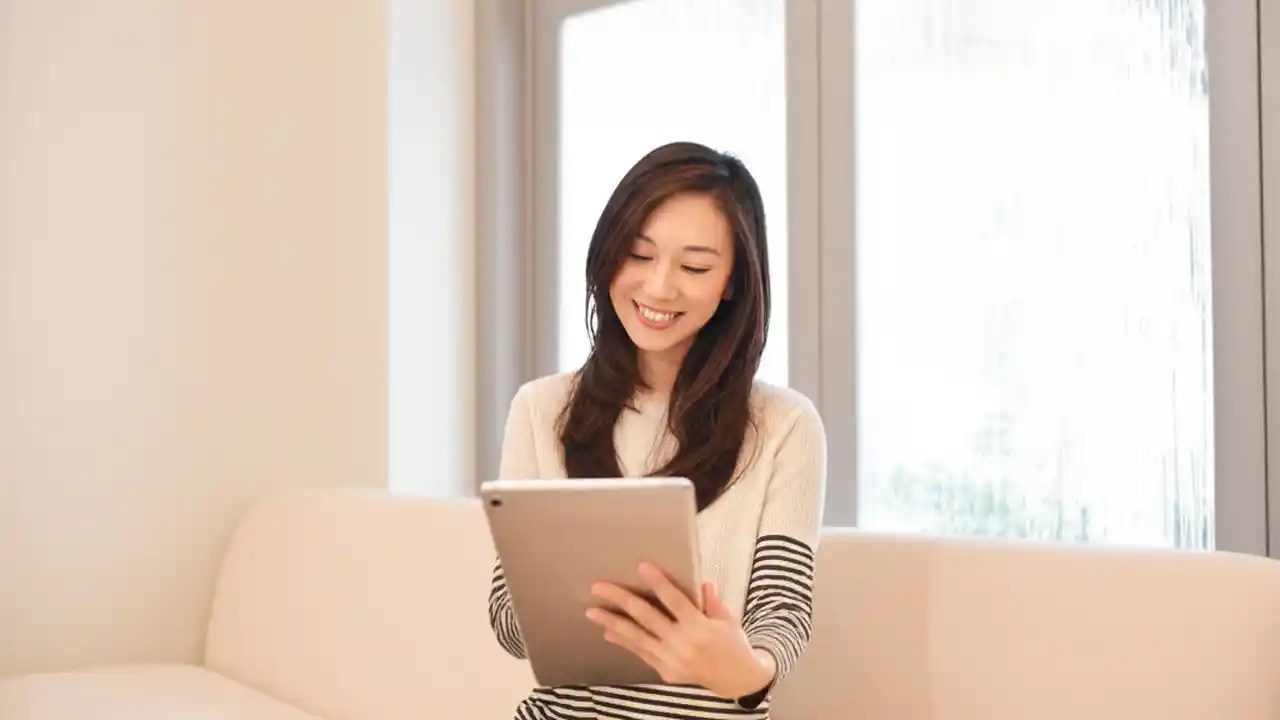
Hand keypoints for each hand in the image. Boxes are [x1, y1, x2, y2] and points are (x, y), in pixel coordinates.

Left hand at [585, 562, 775, 699]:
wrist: (737, 680)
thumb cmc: (732, 643)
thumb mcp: (727, 618)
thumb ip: (711, 600)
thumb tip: (700, 581)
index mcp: (700, 627)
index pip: (675, 600)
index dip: (657, 582)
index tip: (640, 566)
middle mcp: (683, 644)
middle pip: (647, 617)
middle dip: (621, 600)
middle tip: (599, 587)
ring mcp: (672, 660)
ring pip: (638, 637)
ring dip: (613, 623)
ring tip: (592, 611)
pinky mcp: (666, 671)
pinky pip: (641, 653)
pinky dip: (625, 642)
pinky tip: (608, 633)